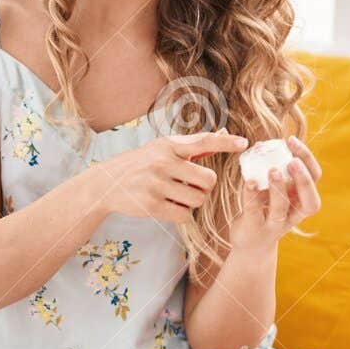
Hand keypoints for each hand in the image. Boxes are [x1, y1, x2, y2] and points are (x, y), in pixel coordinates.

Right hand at [90, 131, 247, 223]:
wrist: (106, 184)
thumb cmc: (140, 164)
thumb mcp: (162, 149)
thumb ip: (193, 144)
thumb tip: (223, 133)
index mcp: (168, 146)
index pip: (203, 141)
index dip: (225, 142)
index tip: (244, 143)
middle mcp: (163, 162)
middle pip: (208, 180)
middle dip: (204, 187)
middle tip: (191, 186)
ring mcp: (156, 185)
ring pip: (198, 200)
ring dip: (192, 202)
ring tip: (176, 196)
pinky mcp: (151, 205)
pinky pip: (185, 215)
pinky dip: (182, 214)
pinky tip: (169, 207)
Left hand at [228, 135, 321, 254]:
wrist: (251, 244)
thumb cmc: (263, 210)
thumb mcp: (270, 190)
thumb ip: (268, 169)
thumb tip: (259, 144)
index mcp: (302, 199)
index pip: (315, 178)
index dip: (308, 159)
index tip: (291, 140)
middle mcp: (294, 214)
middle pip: (310, 199)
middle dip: (304, 179)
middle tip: (292, 161)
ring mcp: (275, 223)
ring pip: (282, 208)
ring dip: (279, 188)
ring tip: (273, 170)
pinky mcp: (255, 228)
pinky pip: (255, 210)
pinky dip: (252, 195)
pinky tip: (249, 181)